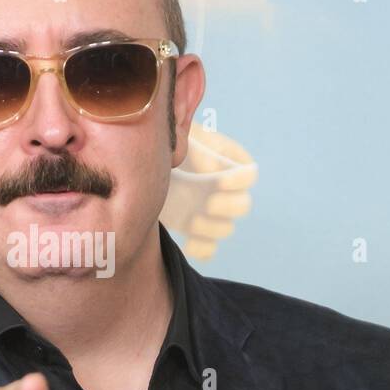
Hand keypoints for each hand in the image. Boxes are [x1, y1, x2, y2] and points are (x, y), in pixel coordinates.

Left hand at [160, 121, 256, 260]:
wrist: (141, 162)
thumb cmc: (166, 142)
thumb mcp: (181, 139)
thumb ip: (198, 151)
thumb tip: (212, 170)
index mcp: (227, 163)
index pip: (248, 174)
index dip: (238, 181)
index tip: (220, 182)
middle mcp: (223, 190)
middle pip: (243, 205)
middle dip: (229, 207)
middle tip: (209, 204)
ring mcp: (209, 212)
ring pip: (225, 229)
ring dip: (212, 229)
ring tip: (192, 221)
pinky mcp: (193, 229)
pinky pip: (207, 249)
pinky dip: (201, 250)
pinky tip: (186, 243)